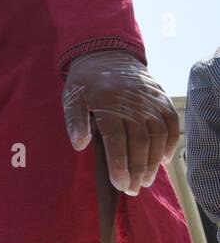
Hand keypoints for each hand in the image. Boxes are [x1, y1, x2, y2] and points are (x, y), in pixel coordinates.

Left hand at [62, 50, 179, 196]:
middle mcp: (132, 101)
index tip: (120, 184)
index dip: (119, 164)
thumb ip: (75, 121)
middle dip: (137, 168)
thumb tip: (80, 145)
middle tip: (132, 189)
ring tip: (145, 180)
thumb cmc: (84, 82)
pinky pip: (171, 123)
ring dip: (154, 161)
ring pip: (158, 134)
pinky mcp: (161, 97)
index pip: (116, 139)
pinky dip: (170, 142)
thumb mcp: (71, 98)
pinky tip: (163, 160)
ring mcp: (150, 99)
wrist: (106, 54)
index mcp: (107, 102)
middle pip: (140, 141)